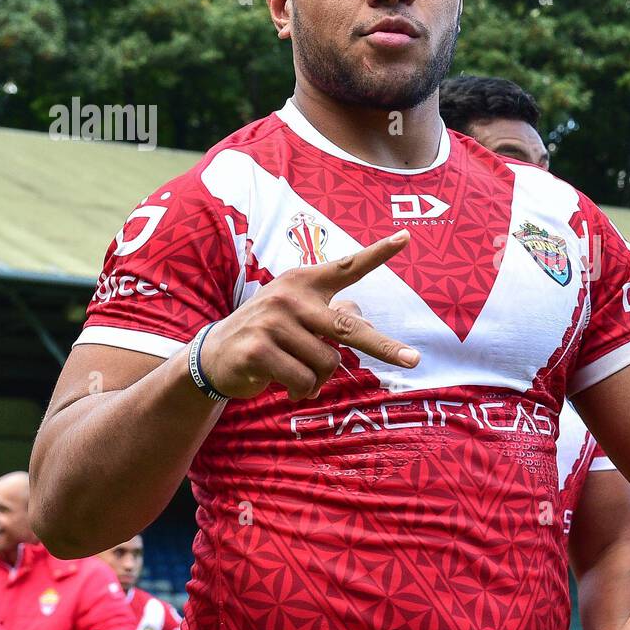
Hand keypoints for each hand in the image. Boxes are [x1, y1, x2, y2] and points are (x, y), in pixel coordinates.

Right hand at [198, 229, 418, 400]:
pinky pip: (303, 381)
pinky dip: (302, 391)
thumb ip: (332, 315)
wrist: (214, 356)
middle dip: (384, 347)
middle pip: (348, 327)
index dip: (377, 253)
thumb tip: (366, 321)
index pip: (346, 266)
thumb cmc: (269, 334)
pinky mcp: (258, 350)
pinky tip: (285, 385)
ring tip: (299, 376)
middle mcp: (289, 297)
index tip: (405, 238)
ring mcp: (272, 322)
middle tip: (415, 360)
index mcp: (304, 282)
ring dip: (319, 381)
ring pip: (326, 364)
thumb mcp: (299, 316)